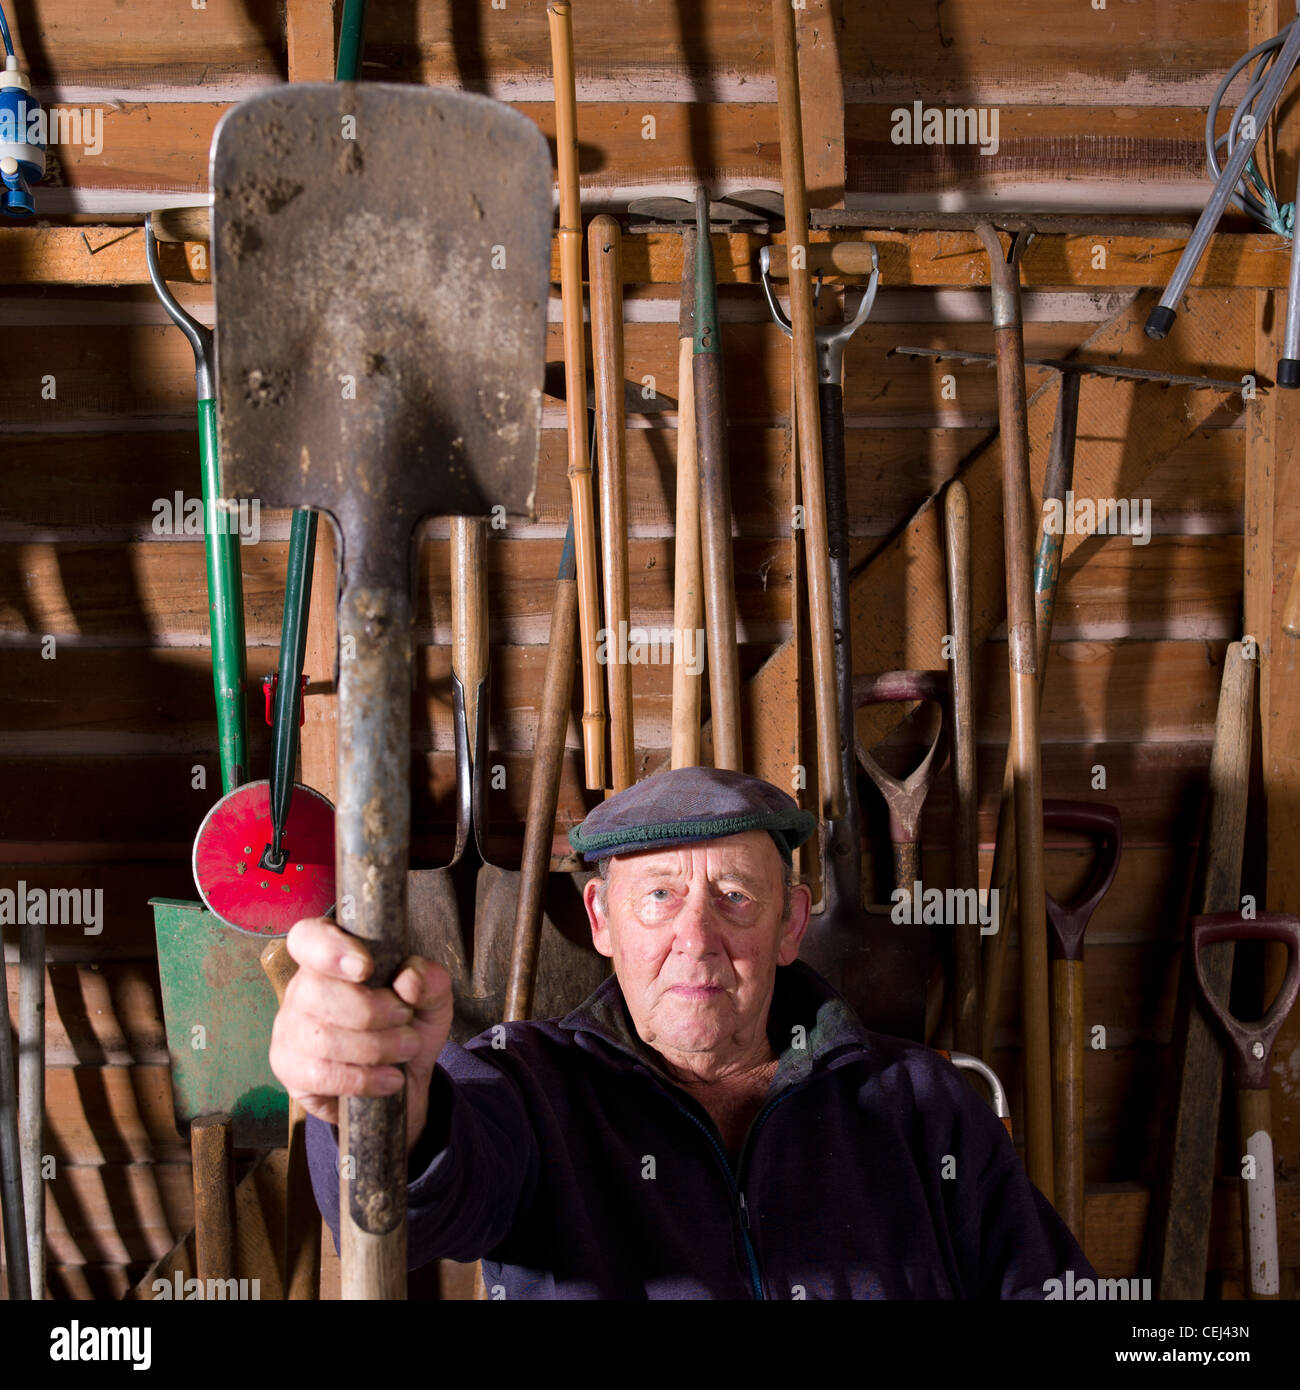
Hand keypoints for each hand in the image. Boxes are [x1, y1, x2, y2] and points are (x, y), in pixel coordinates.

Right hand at [269, 916, 453, 1155]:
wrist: (403, 1079)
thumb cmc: (409, 1024)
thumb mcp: (432, 997)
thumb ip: (429, 980)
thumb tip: (408, 980)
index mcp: (331, 957)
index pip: (308, 938)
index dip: (329, 949)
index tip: (365, 967)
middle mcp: (302, 989)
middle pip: (316, 992)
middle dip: (370, 1010)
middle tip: (405, 1017)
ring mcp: (291, 1030)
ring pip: (321, 1037)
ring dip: (375, 1047)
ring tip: (407, 1048)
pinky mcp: (291, 1069)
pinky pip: (320, 1075)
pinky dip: (363, 1079)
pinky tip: (389, 1078)